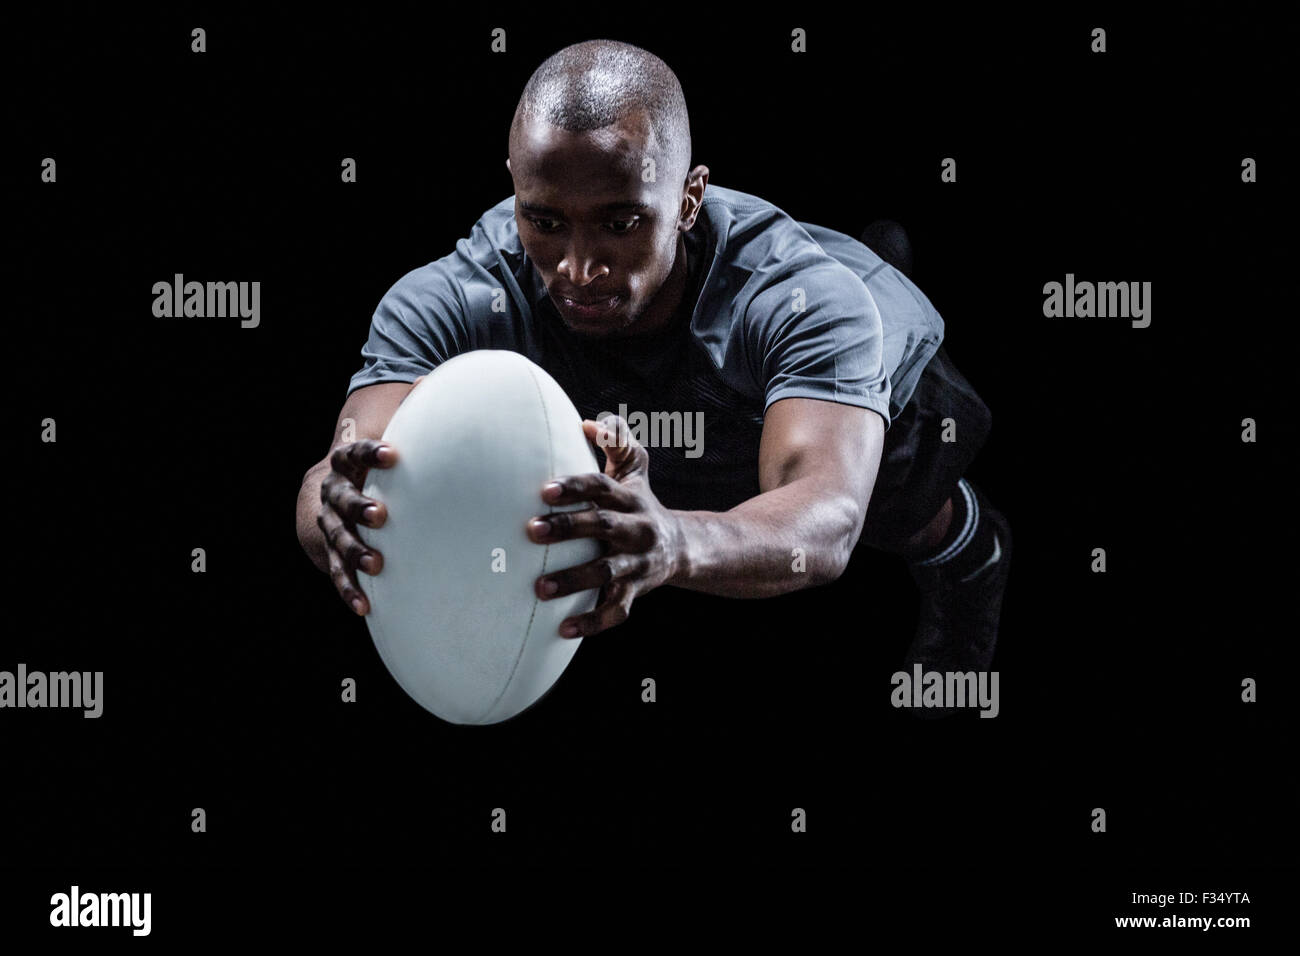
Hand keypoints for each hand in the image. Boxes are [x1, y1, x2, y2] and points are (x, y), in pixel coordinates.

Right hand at [315, 376, 425, 614]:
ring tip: (376, 565)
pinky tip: (365, 607)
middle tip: (381, 516)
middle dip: (359, 507)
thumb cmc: (372, 465)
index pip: (355, 453)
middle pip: (342, 499)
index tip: (394, 454)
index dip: (372, 453)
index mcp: (346, 463)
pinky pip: (338, 574)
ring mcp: (330, 525)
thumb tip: (432, 381)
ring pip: (337, 538)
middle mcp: (333, 493)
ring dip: (355, 552)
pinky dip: (350, 589)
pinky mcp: (332, 555)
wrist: (325, 491)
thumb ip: (408, 414)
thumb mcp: (386, 438)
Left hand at [527, 414, 684, 637]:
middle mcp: (636, 529)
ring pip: (608, 573)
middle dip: (568, 528)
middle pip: (603, 526)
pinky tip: (563, 629)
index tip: (545, 490)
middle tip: (531, 531)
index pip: (602, 487)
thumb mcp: (635, 470)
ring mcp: (637, 563)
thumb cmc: (641, 504)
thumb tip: (587, 423)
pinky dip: (592, 622)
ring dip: (574, 580)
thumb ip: (616, 441)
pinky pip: (616, 610)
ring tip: (539, 588)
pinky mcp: (636, 592)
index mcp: (629, 498)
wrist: (683, 548)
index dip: (575, 487)